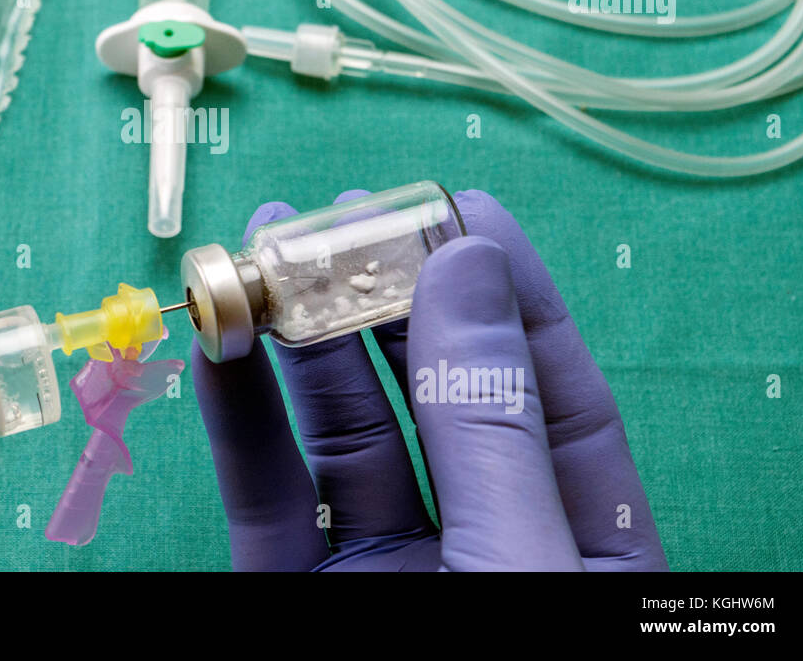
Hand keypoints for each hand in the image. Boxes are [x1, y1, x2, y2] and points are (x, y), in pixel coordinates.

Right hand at [191, 189, 666, 570]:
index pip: (551, 394)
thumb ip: (489, 428)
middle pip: (434, 397)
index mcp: (581, 546)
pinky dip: (236, 420)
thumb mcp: (522, 562)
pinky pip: (264, 496)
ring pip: (341, 435)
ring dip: (301, 340)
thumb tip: (467, 269)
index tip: (462, 207)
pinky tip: (220, 346)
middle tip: (342, 216)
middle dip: (388, 299)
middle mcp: (482, 545)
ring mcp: (386, 571)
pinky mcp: (294, 595)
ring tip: (268, 251)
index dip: (506, 295)